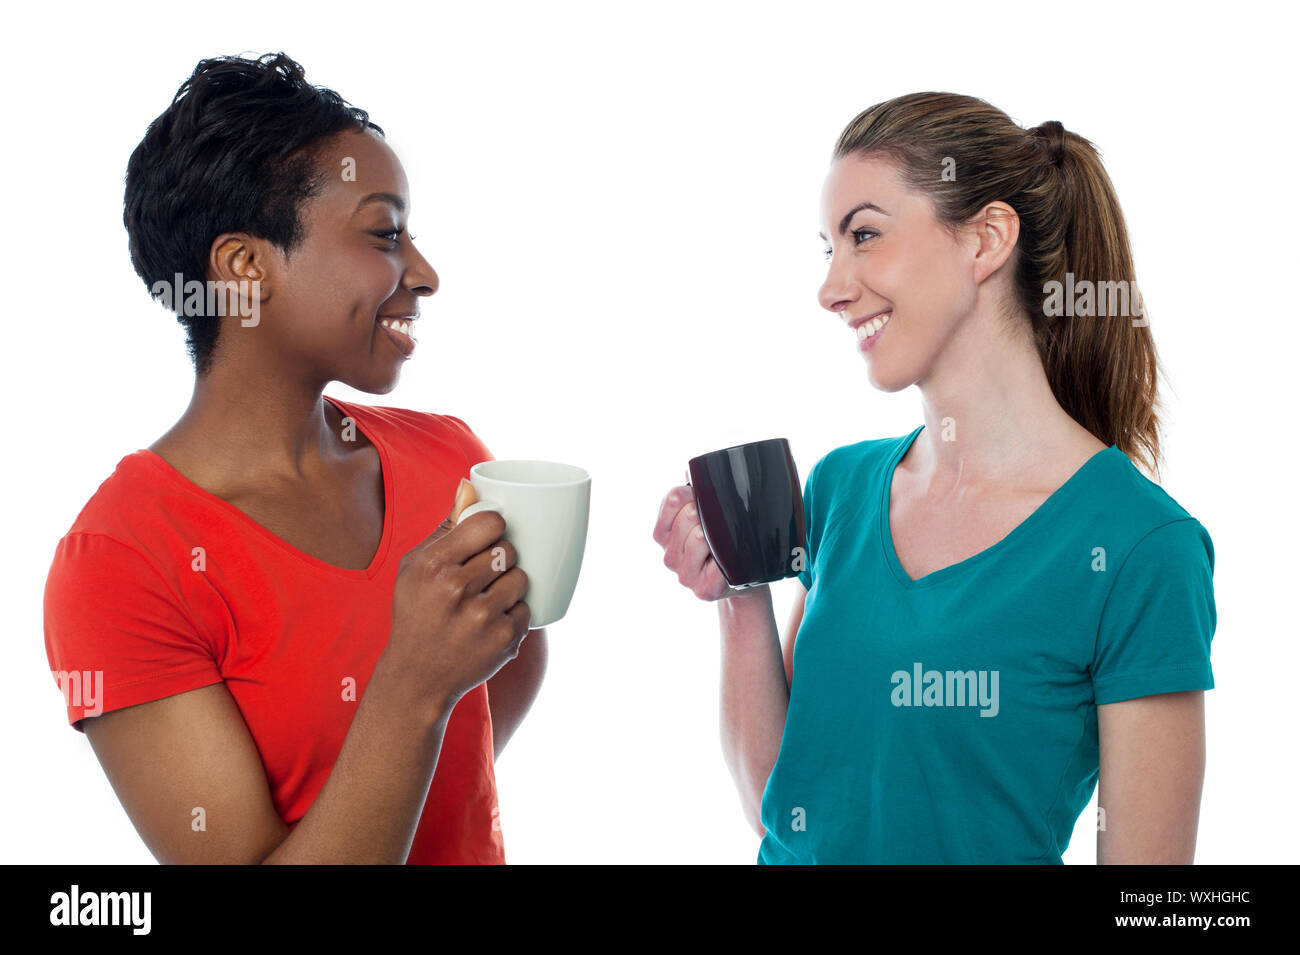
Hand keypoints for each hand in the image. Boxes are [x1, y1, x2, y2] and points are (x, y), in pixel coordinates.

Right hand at [386, 495, 530, 707]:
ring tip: (485, 600)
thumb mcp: (414, 568)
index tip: (489, 536)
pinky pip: (527, 608)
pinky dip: (513, 614)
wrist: (418, 677)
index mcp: (434, 565)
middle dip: (500, 560)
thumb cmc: (417, 613)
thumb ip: (446, 528)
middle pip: (508, 550)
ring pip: (521, 578)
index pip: (490, 523)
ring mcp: (483, 617)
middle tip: (482, 576)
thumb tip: (470, 486)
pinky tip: (489, 624)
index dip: (494, 527)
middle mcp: (457, 589)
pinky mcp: (504, 640)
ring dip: (509, 586)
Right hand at [652, 484, 760, 601]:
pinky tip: (731, 558)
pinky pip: (716, 565)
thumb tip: (693, 470)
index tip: (704, 497)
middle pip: (687, 517)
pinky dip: (726, 558)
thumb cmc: (723, 540)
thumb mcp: (706, 515)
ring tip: (726, 540)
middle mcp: (669, 556)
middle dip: (707, 512)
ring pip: (699, 537)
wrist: (744, 577)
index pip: (673, 499)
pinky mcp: (703, 590)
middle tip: (720, 520)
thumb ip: (695, 494)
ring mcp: (684, 575)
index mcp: (664, 534)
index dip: (692, 492)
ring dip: (717, 534)